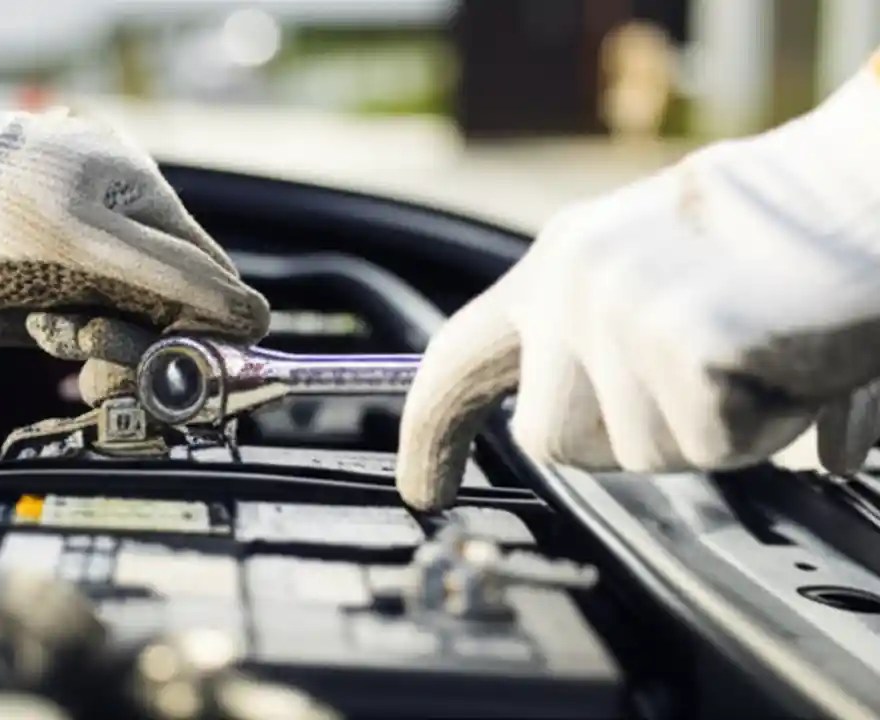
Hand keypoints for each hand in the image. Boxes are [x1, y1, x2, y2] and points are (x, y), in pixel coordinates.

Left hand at [0, 79, 268, 403]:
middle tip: (68, 345)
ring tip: (22, 320)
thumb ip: (169, 276)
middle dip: (115, 341)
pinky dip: (32, 323)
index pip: (212, 287)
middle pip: (160, 312)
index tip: (161, 370)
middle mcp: (129, 221)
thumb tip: (250, 317)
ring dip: (67, 334)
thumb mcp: (81, 242)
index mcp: (150, 203)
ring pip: (111, 320)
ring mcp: (90, 239)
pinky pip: (65, 313)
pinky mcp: (51, 259)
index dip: (195, 337)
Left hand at [395, 68, 879, 510]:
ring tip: (760, 349)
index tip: (424, 487)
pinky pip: (708, 444)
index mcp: (562, 263)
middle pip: (556, 440)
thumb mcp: (672, 279)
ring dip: (712, 428)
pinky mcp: (679, 336)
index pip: (461, 360)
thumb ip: (630, 354)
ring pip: (639, 453)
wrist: (874, 186)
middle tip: (710, 377)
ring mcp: (617, 306)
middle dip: (634, 436)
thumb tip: (652, 432)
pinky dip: (762, 424)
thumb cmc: (789, 239)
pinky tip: (786, 357)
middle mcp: (571, 279)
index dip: (433, 434)